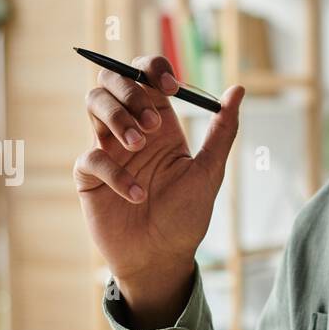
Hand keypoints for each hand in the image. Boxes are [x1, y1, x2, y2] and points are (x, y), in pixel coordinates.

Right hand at [73, 55, 243, 313]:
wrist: (161, 260)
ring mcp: (107, 149)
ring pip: (93, 102)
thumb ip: (223, 130)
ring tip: (139, 145)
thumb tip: (239, 89)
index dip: (153, 69)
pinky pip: (91, 156)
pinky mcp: (89, 176)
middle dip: (132, 92)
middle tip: (154, 125)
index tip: (171, 88)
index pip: (146, 75)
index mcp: (161, 123)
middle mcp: (131, 129)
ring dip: (117, 117)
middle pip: (113, 80)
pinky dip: (115, 172)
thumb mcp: (209, 172)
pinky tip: (137, 195)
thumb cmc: (186, 218)